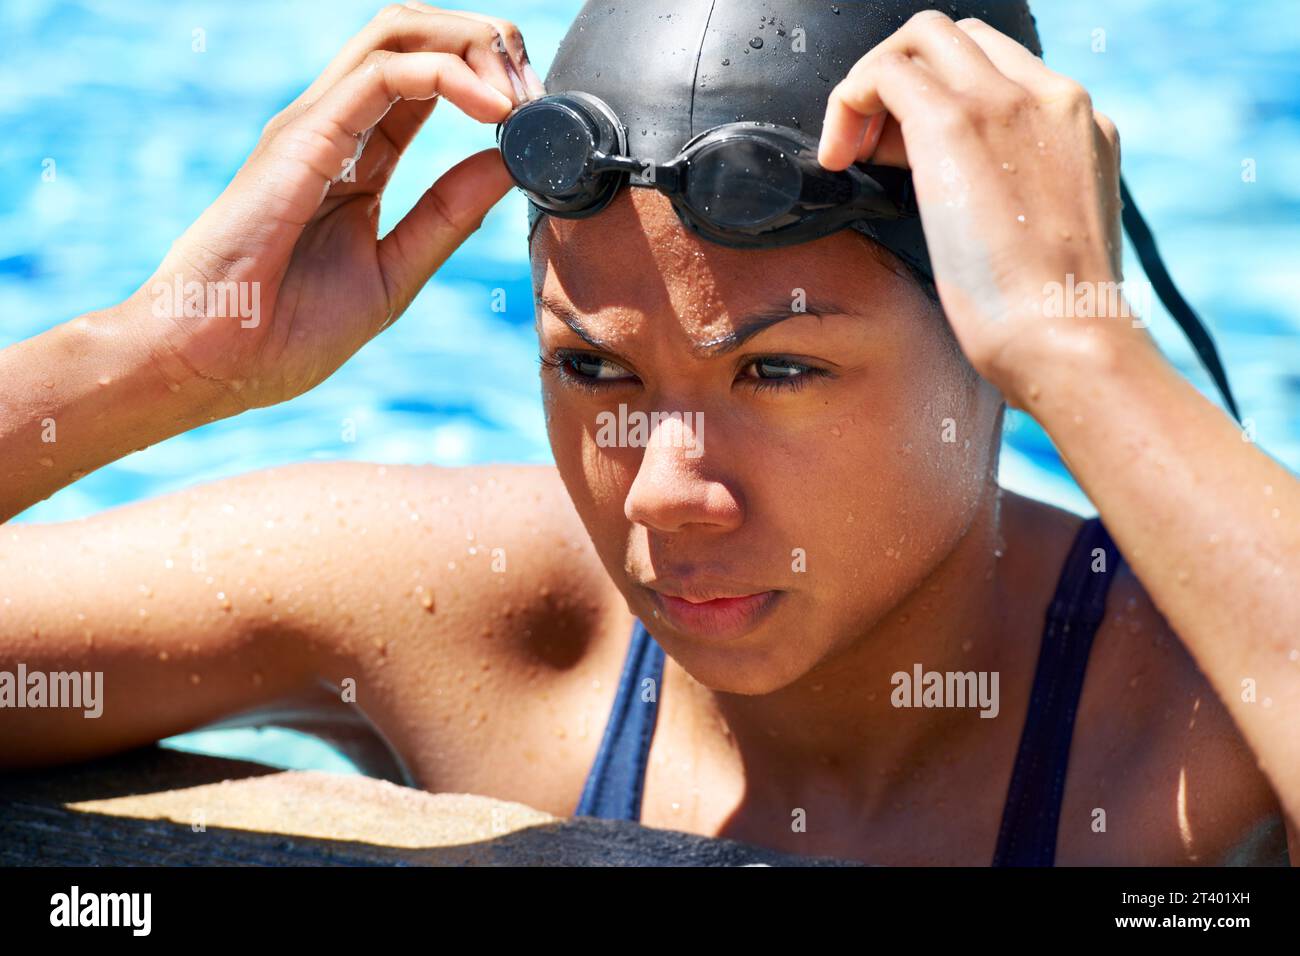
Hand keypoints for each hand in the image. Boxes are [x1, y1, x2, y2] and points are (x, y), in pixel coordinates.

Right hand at [132, 3, 543, 410]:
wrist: (212, 364)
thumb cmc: (283, 332)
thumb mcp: (393, 273)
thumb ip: (447, 217)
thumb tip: (507, 165)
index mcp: (355, 157)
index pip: (427, 81)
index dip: (489, 81)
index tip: (539, 118)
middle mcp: (334, 126)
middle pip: (417, 38)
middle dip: (488, 46)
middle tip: (538, 94)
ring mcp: (315, 124)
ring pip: (400, 33)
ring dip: (474, 47)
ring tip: (520, 95)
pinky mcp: (303, 137)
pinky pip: (382, 74)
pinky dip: (446, 76)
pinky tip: (489, 108)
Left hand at [817, 10, 1131, 404]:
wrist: (1068, 337)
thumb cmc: (1053, 318)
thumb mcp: (1050, 238)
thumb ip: (1022, 200)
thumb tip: (971, 207)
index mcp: (1078, 123)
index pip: (998, 67)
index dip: (941, 97)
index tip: (908, 157)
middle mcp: (1050, 96)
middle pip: (957, 39)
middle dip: (904, 82)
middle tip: (873, 153)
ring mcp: (1005, 102)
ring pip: (920, 38)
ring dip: (872, 84)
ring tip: (851, 152)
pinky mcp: (955, 124)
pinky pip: (883, 72)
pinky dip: (847, 101)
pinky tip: (838, 158)